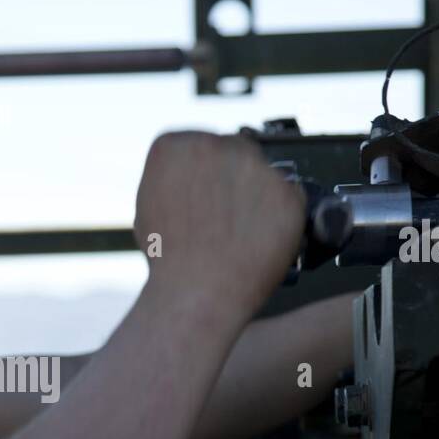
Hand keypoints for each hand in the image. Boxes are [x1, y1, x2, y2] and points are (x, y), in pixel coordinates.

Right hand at [134, 131, 305, 314]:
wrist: (195, 294)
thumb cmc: (169, 258)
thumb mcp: (148, 204)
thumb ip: (172, 177)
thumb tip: (190, 172)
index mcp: (176, 145)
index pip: (199, 144)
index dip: (205, 173)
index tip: (204, 194)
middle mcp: (216, 145)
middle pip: (235, 151)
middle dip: (233, 180)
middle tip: (226, 216)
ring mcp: (255, 167)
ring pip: (264, 174)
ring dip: (257, 197)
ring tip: (238, 234)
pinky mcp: (287, 191)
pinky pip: (290, 198)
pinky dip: (280, 218)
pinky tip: (256, 240)